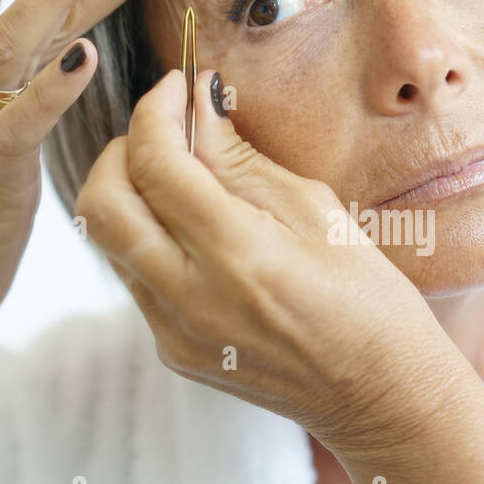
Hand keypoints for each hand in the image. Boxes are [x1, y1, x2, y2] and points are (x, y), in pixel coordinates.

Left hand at [76, 67, 465, 458]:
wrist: (381, 396)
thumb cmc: (369, 300)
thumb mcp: (317, 214)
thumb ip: (242, 162)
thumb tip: (197, 109)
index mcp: (237, 254)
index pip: (157, 163)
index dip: (157, 111)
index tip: (178, 86)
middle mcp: (191, 298)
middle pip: (103, 203)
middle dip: (121, 149)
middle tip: (165, 129)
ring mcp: (176, 333)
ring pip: (110, 241)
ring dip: (131, 193)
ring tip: (183, 175)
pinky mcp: (174, 352)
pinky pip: (136, 279)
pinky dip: (150, 238)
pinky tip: (196, 230)